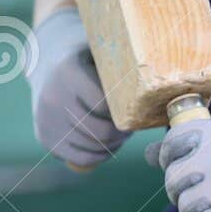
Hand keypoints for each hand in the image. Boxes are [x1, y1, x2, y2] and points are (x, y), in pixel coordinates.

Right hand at [29, 8, 128, 167]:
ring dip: (113, 145)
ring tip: (120, 133)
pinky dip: (99, 156)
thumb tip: (166, 84)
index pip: (106, 105)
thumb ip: (124, 64)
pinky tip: (106, 143)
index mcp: (69, 74)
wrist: (47, 60)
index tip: (136, 108)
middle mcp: (53, 98)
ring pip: (92, 148)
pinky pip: (81, 160)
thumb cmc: (88, 56)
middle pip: (100, 131)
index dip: (125, 111)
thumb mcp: (102, 51)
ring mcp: (46, 120)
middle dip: (122, 133)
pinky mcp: (44, 137)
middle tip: (131, 127)